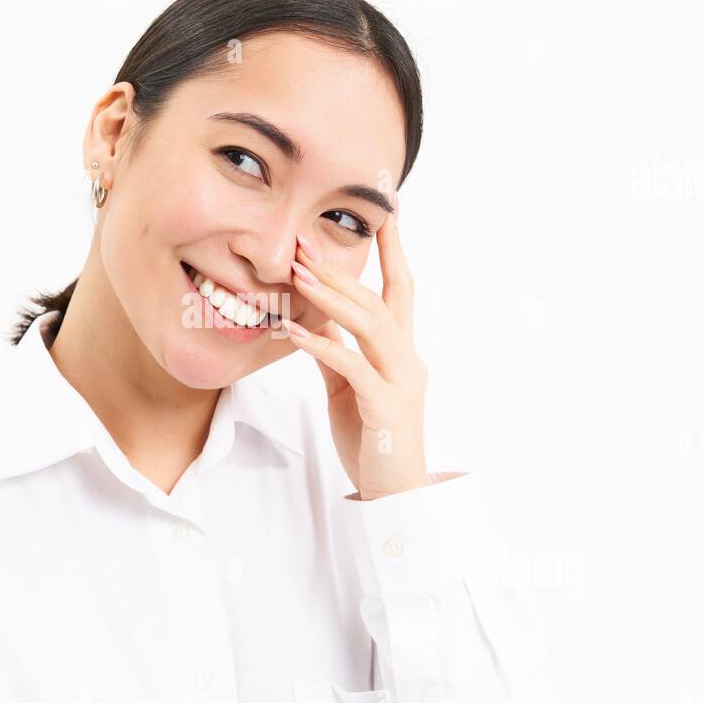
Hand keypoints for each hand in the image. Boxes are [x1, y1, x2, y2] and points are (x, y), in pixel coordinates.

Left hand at [280, 200, 431, 500]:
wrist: (395, 493)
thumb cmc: (372, 438)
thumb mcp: (347, 386)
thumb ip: (336, 349)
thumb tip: (314, 316)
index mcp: (401, 351)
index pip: (399, 288)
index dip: (393, 248)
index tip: (386, 208)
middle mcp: (408, 359)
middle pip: (378, 299)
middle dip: (342, 268)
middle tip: (305, 239)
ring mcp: (401, 382)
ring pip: (371, 325)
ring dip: (333, 296)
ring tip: (298, 274)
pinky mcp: (385, 407)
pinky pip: (353, 368)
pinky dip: (324, 346)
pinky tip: (295, 332)